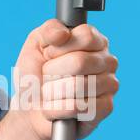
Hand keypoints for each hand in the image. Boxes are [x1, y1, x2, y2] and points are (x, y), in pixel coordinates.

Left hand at [11, 18, 118, 139]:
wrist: (29, 107)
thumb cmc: (35, 73)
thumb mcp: (35, 44)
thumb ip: (49, 30)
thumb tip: (64, 33)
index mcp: (95, 40)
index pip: (86, 36)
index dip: (59, 47)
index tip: (48, 54)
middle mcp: (108, 60)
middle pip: (80, 62)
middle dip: (51, 71)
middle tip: (46, 76)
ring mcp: (110, 85)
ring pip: (77, 86)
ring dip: (52, 91)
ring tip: (50, 92)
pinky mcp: (106, 108)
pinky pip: (77, 107)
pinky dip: (56, 109)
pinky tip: (55, 107)